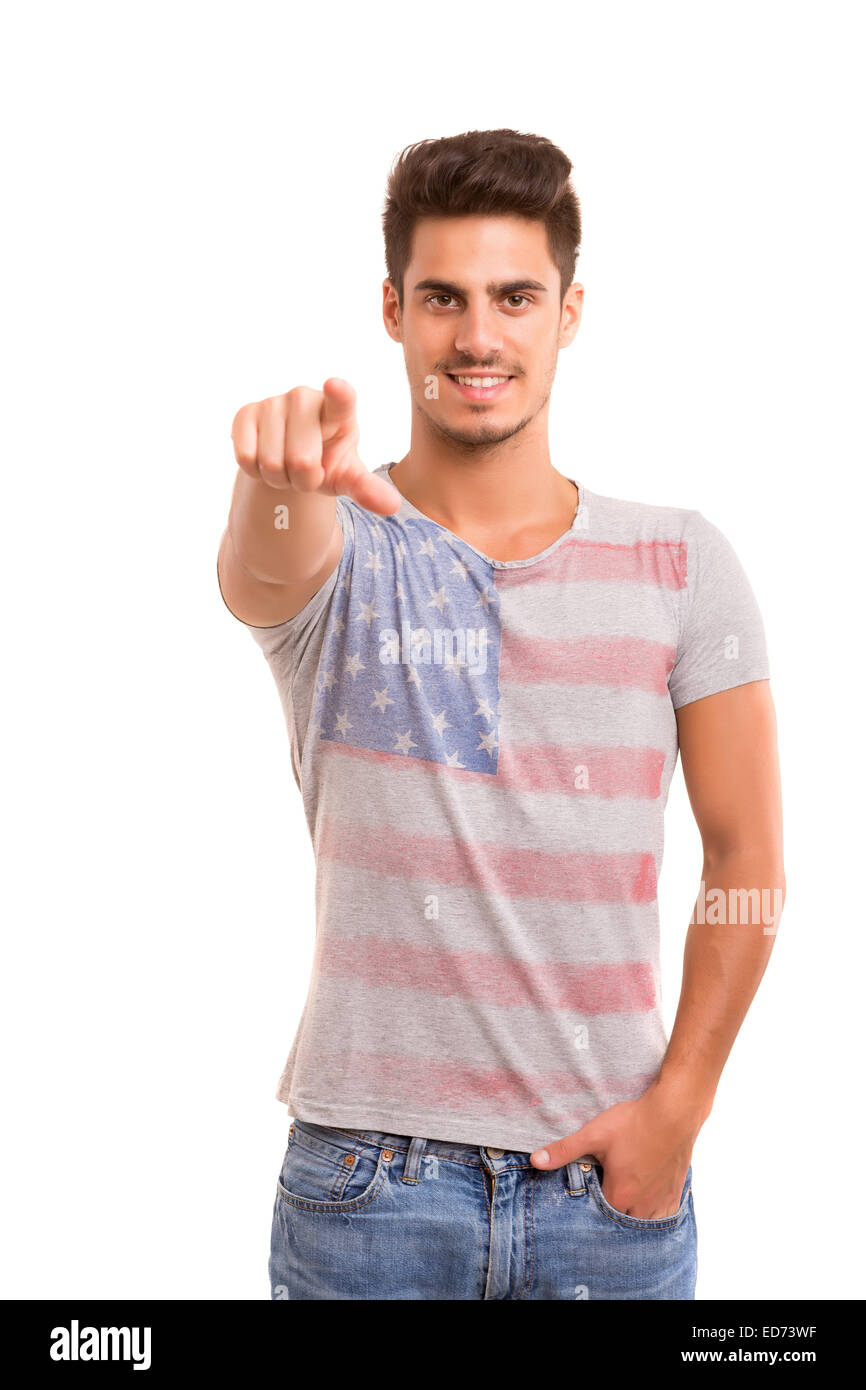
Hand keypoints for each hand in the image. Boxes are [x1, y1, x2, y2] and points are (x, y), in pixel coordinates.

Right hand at [230, 377, 401, 516]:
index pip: (341, 402)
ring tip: (286, 466)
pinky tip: (264, 459)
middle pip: (300, 460)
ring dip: (278, 479)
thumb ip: (367, 489)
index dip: (338, 394)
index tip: (335, 386)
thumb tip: (392, 506)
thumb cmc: (326, 462)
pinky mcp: (245, 413)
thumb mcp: (347, 476)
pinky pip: (246, 457)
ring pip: (271, 462)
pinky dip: (255, 472)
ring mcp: (273, 402)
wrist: (291, 459)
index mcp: (338, 411)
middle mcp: (304, 397)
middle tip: (306, 472)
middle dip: (302, 480)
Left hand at [529, 1080, 701, 1219]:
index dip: (590, 1210)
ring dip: (634, 1219)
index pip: (599, 1217)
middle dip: (611, 1217)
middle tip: (604, 1200)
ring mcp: (662, 1199)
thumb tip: (535, 1160)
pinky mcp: (675, 1192)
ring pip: (645, 1224)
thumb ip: (565, 1149)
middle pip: (622, 1223)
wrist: (674, 1111)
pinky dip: (656, 1216)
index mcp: (620, 1193)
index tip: (587, 1198)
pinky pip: (666, 1217)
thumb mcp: (594, 1133)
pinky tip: (648, 1205)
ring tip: (624, 1206)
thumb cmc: (634, 1122)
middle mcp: (642, 1204)